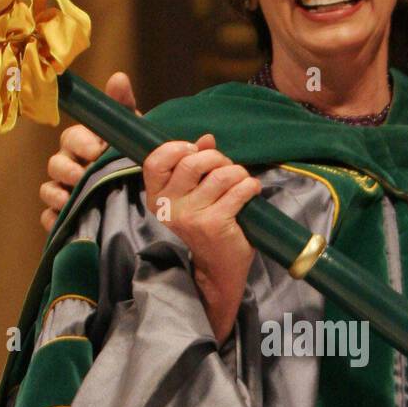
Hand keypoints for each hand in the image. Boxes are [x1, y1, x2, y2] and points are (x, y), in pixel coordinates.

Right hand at [39, 71, 139, 232]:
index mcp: (83, 143)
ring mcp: (64, 191)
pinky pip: (50, 218)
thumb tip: (118, 77)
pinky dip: (53, 218)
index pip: (71, 138)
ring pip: (49, 188)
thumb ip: (122, 106)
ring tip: (75, 195)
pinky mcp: (64, 217)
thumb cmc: (132, 157)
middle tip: (85, 173)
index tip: (96, 149)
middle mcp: (69, 166)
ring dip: (58, 191)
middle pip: (56, 163)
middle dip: (68, 168)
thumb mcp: (132, 132)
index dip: (80, 143)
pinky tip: (64, 218)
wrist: (146, 195)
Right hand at [142, 135, 261, 343]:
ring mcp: (190, 216)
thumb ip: (196, 165)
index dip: (177, 148)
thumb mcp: (193, 195)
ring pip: (220, 174)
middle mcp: (168, 207)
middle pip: (191, 161)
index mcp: (156, 197)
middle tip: (227, 168)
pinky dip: (251, 186)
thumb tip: (207, 139)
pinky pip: (238, 190)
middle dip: (217, 158)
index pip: (155, 161)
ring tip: (242, 182)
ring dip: (238, 173)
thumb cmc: (206, 224)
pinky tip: (252, 192)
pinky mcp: (214, 223)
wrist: (217, 267)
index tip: (195, 150)